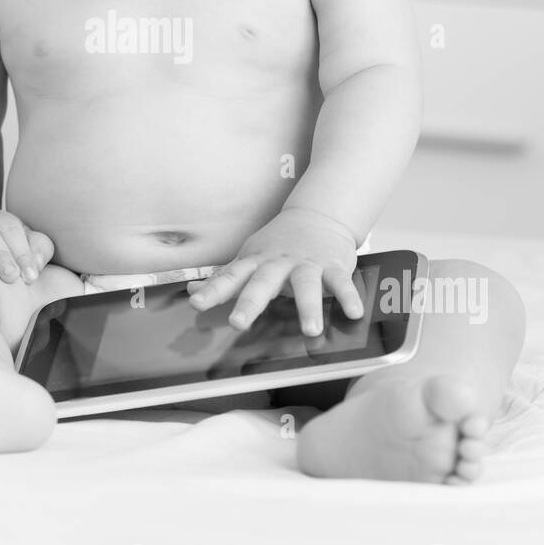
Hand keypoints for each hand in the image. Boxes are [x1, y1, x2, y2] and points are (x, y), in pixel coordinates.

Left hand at [187, 209, 363, 335]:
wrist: (318, 214)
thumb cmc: (279, 243)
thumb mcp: (249, 257)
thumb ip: (224, 277)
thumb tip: (190, 289)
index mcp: (256, 262)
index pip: (230, 276)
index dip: (212, 290)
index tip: (197, 303)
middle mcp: (278, 263)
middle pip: (262, 283)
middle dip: (250, 302)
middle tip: (238, 322)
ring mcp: (307, 264)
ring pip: (307, 285)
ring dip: (309, 307)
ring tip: (311, 330)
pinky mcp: (333, 266)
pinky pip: (341, 282)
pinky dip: (348, 297)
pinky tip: (353, 313)